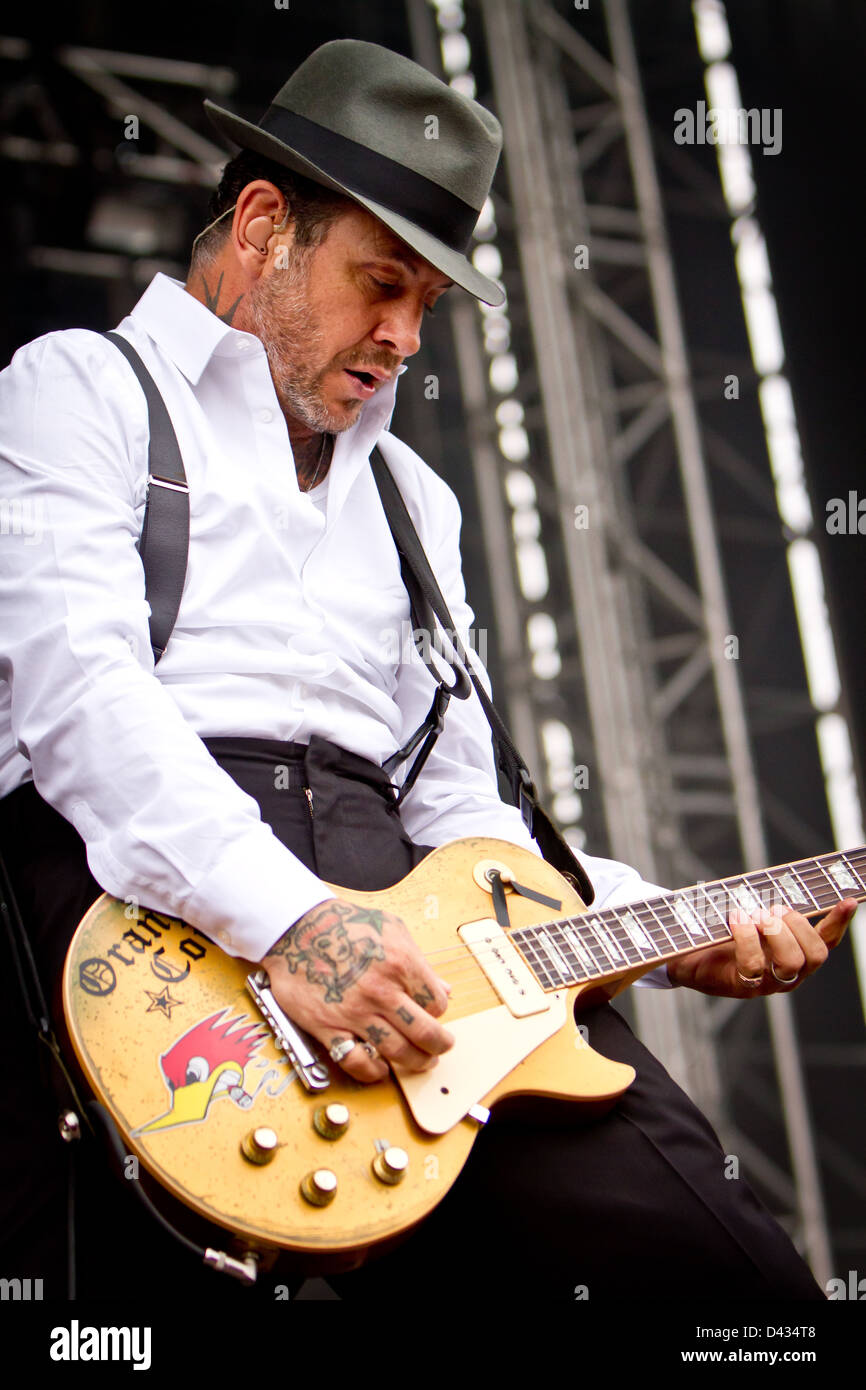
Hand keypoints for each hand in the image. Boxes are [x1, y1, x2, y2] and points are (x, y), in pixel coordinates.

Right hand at [262, 897, 453, 1083]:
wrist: (297, 928)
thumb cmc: (343, 924)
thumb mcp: (391, 929)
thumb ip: (419, 960)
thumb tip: (443, 988)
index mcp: (400, 964)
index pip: (437, 1003)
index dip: (438, 1011)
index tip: (432, 1012)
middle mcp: (381, 991)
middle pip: (425, 1033)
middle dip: (439, 1045)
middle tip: (440, 1047)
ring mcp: (354, 1012)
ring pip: (397, 1051)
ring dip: (415, 1062)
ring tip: (420, 1062)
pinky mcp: (328, 1027)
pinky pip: (356, 1061)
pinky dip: (373, 1072)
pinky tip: (381, 1069)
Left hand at [666, 898, 856, 996]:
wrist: (685, 955)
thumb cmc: (719, 932)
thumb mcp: (747, 915)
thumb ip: (767, 905)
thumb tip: (779, 887)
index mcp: (794, 954)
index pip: (826, 941)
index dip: (839, 922)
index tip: (848, 900)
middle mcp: (787, 973)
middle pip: (816, 955)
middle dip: (797, 926)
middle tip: (773, 910)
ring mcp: (767, 983)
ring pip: (792, 963)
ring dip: (776, 932)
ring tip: (755, 916)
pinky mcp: (742, 986)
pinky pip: (754, 965)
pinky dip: (746, 937)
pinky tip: (737, 920)